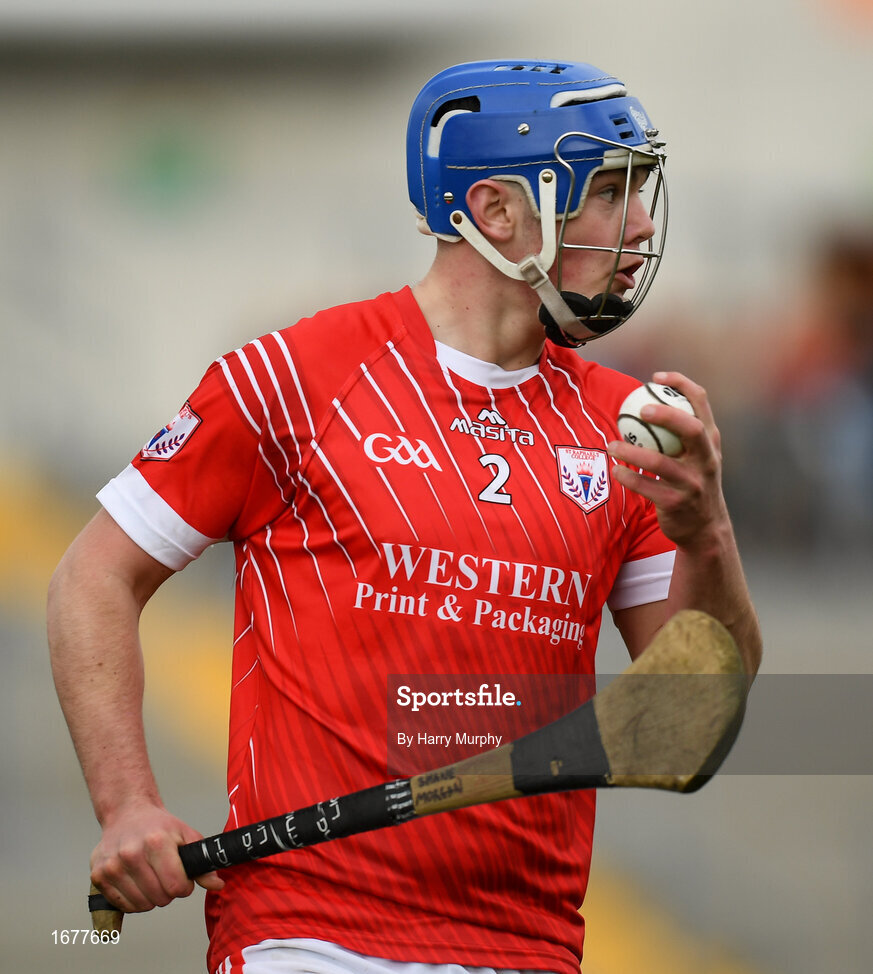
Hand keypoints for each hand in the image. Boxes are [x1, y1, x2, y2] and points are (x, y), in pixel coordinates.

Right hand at [90, 798, 224, 912]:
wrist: (127, 813)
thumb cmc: (158, 826)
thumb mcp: (186, 835)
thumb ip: (203, 862)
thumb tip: (217, 885)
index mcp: (156, 842)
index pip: (176, 885)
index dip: (184, 887)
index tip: (183, 879)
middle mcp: (131, 854)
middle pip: (160, 898)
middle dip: (169, 892)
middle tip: (167, 876)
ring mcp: (112, 866)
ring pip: (141, 905)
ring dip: (151, 898)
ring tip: (152, 878)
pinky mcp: (98, 876)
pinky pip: (123, 905)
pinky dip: (134, 900)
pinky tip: (137, 883)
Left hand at [607, 371, 728, 548]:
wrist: (705, 528)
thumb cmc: (693, 483)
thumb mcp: (698, 457)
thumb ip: (682, 433)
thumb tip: (646, 401)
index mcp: (711, 442)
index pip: (701, 404)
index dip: (681, 384)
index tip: (656, 378)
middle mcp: (706, 460)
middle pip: (691, 429)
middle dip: (667, 415)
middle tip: (641, 410)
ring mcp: (692, 483)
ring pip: (660, 462)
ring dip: (631, 452)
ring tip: (611, 445)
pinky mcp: (676, 503)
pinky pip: (646, 487)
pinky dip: (627, 477)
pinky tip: (615, 470)